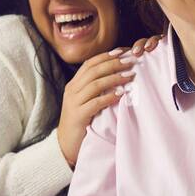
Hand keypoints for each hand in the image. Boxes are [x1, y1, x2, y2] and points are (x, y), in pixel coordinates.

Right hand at [55, 35, 160, 165]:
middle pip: (93, 71)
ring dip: (113, 78)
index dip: (105, 56)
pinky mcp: (78, 115)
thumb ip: (95, 88)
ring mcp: (74, 102)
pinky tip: (120, 95)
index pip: (89, 64)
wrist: (65, 144)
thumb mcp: (85, 101)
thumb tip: (117, 75)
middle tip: (130, 61)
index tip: (122, 51)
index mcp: (74, 84)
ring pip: (94, 84)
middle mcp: (72, 90)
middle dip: (113, 64)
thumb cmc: (80, 121)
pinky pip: (95, 103)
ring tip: (129, 76)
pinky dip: (108, 97)